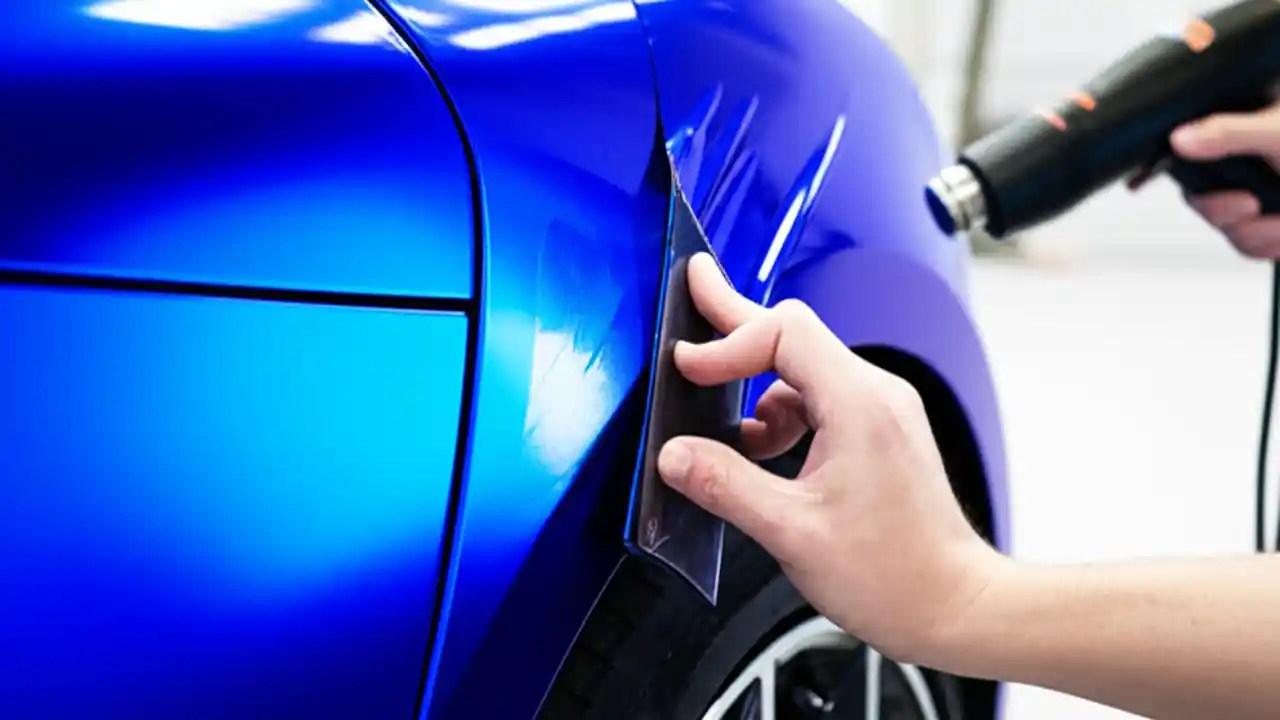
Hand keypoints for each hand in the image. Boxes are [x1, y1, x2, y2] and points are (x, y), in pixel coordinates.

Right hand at [656, 253, 1004, 662]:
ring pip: (803, 369)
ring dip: (756, 386)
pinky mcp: (876, 433)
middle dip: (737, 320)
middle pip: (794, 335)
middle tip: (694, 287)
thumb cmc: (894, 576)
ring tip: (721, 422)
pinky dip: (779, 413)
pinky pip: (817, 399)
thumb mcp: (792, 533)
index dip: (728, 343)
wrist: (954, 607)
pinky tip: (760, 451)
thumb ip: (726, 485)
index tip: (686, 366)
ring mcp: (879, 412)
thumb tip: (674, 455)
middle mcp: (874, 395)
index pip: (784, 333)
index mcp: (859, 404)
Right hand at [1170, 102, 1279, 257]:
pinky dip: (1269, 242)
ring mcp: (1251, 197)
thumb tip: (1179, 137)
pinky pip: (1247, 245)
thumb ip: (1229, 132)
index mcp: (1237, 135)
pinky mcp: (1265, 226)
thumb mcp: (1276, 133)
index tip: (1138, 185)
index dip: (1158, 170)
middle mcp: (1240, 167)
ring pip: (1224, 226)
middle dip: (1224, 210)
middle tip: (1249, 203)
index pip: (1183, 151)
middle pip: (1199, 198)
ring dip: (1256, 231)